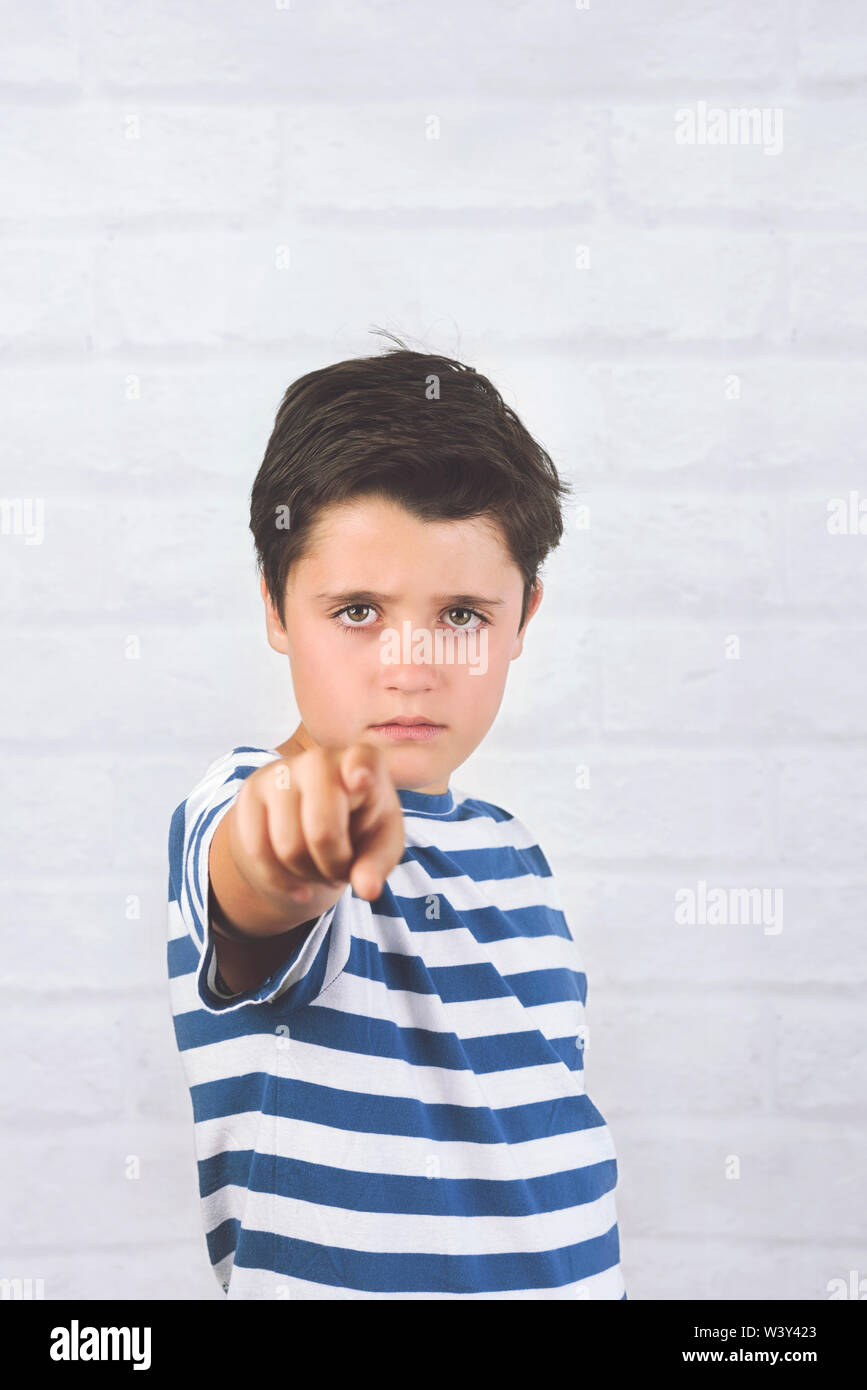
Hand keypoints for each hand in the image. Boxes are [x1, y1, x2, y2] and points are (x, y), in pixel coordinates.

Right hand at [228, 742, 404, 907]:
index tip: (361, 780)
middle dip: (333, 865)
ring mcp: (280, 772)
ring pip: (288, 846)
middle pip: (322, 831)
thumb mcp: (380, 845)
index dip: (361, 770)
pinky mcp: (250, 791)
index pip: (362, 761)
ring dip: (307, 875)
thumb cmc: (358, 827)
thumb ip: (377, 865)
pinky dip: (279, 880)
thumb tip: (367, 890)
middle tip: (341, 870)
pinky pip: (257, 851)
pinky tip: (297, 882)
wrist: (310, 821)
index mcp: (364, 762)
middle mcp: (320, 759)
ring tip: (320, 870)